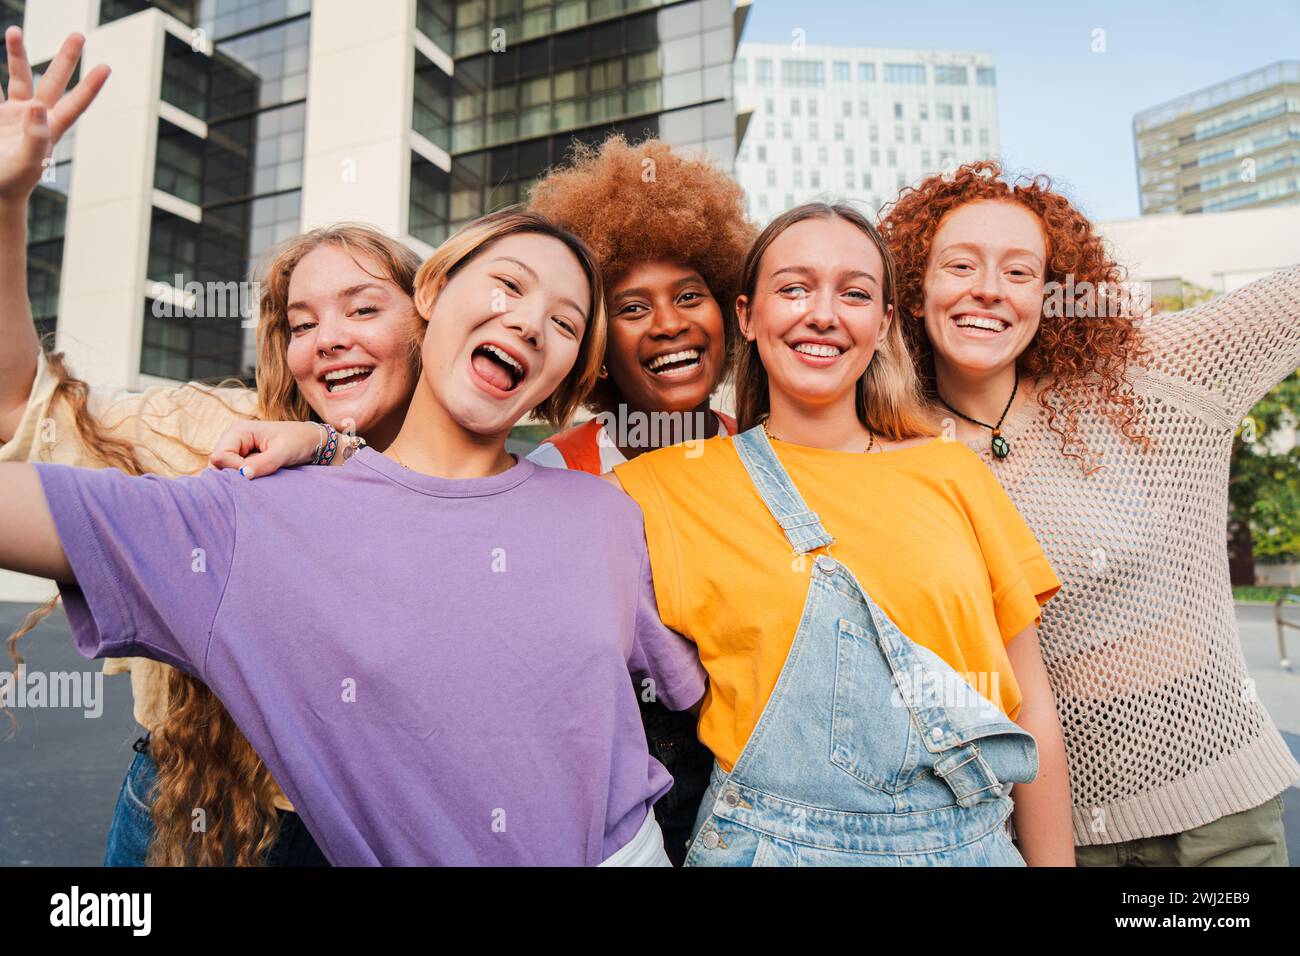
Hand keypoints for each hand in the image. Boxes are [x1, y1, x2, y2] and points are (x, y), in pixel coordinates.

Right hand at [0, 28, 109, 203]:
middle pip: (54, 82)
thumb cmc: (13, 182)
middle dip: (65, 59)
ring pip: (19, 78)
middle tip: (79, 34)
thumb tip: (38, 106)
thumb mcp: (26, 161)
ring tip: (14, 30)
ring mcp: (15, 114)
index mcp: (51, 128)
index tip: (106, 67)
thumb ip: (35, 135)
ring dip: (18, 56)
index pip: (75, 104)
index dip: (90, 86)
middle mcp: (36, 117)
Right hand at [209, 420, 324, 478]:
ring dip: (238, 478)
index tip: (255, 473)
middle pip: (217, 464)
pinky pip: (233, 473)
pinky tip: (258, 479)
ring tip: (259, 477)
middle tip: (256, 477)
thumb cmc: (299, 441)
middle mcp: (233, 438)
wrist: (312, 441)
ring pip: (223, 471)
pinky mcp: (242, 458)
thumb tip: (243, 474)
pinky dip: (243, 479)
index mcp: (239, 431)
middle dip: (233, 475)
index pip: (220, 456)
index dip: (234, 469)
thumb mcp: (284, 452)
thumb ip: (264, 463)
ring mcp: (237, 449)